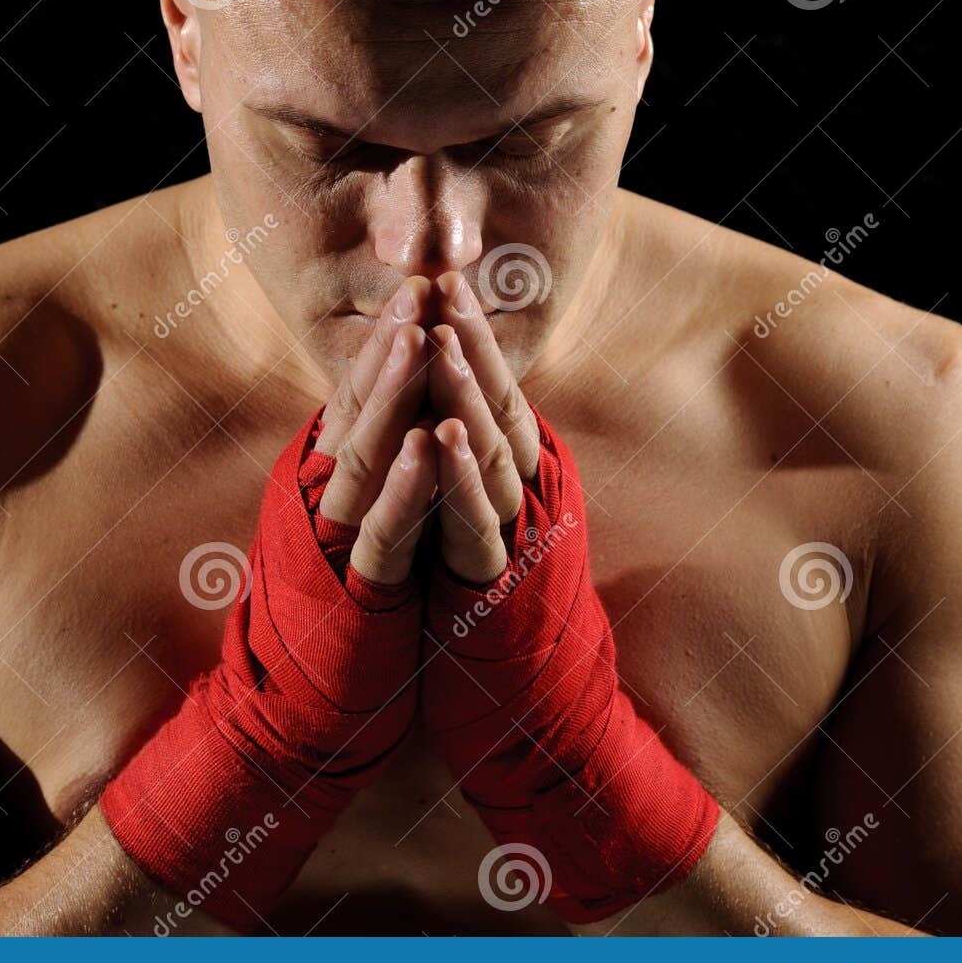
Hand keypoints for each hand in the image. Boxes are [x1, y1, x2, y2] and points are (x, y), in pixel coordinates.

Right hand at [313, 275, 438, 584]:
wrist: (300, 686)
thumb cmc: (341, 594)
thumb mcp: (354, 515)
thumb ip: (368, 462)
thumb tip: (400, 402)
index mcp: (326, 475)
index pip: (357, 394)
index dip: (388, 341)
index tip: (420, 284)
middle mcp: (322, 495)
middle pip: (358, 410)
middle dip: (391, 348)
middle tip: (418, 287)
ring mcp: (334, 539)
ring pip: (364, 458)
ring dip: (394, 397)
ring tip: (418, 339)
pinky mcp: (355, 588)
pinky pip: (381, 530)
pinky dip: (406, 486)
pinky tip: (427, 443)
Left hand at [424, 270, 539, 583]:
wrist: (521, 684)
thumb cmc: (480, 589)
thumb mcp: (468, 507)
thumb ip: (463, 454)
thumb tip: (439, 389)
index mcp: (513, 469)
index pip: (494, 388)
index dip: (471, 334)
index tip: (442, 278)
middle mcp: (522, 491)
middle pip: (499, 406)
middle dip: (472, 344)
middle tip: (447, 286)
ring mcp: (514, 533)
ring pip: (491, 455)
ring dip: (466, 396)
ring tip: (443, 342)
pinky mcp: (495, 581)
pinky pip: (474, 522)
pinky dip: (456, 478)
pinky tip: (439, 435)